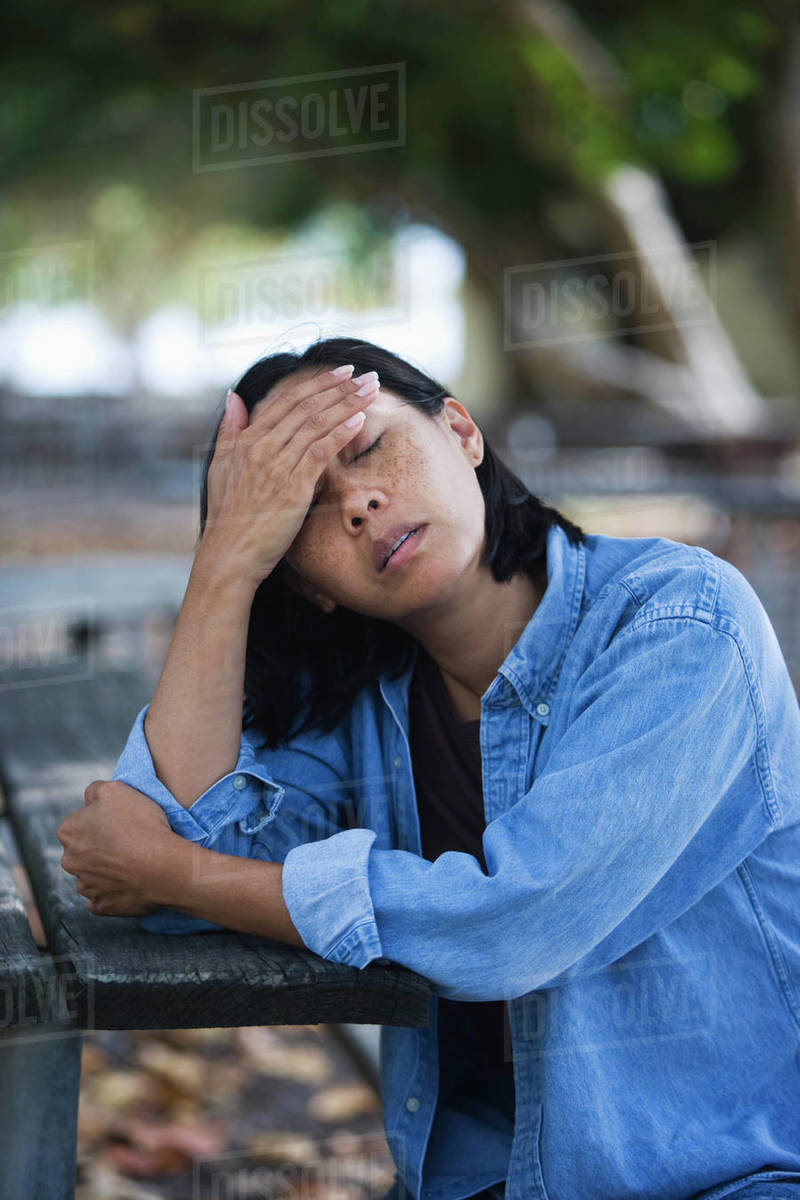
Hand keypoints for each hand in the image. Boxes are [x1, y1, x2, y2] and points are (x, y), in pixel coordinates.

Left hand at [56, 781, 174, 916]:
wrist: (163, 868)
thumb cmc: (140, 826)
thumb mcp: (116, 790)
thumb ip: (96, 790)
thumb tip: (91, 798)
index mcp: (69, 831)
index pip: (81, 820)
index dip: (103, 818)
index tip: (122, 820)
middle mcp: (70, 860)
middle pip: (84, 847)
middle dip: (101, 844)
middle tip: (129, 840)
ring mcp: (84, 886)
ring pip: (93, 872)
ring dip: (108, 868)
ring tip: (134, 861)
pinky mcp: (100, 905)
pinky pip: (102, 896)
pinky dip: (113, 890)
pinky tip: (129, 882)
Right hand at [199, 366, 379, 586]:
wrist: (229, 555)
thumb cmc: (228, 517)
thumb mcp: (221, 467)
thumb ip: (230, 430)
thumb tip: (234, 396)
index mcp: (246, 441)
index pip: (287, 401)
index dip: (318, 384)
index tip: (342, 372)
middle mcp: (261, 447)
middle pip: (306, 407)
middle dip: (340, 388)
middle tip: (366, 375)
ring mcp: (276, 466)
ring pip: (316, 424)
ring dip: (347, 404)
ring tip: (371, 390)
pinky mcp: (292, 487)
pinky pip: (320, 452)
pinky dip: (340, 433)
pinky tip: (359, 420)